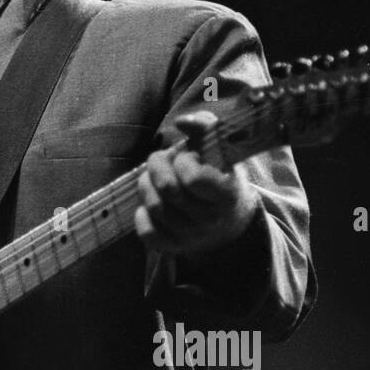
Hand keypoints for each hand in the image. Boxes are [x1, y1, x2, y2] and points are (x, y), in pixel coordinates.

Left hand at [135, 111, 259, 254]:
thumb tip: (182, 121)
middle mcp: (212, 220)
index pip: (193, 178)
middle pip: (167, 189)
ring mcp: (192, 236)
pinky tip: (152, 204)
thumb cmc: (219, 175)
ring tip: (155, 180)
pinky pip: (146, 231)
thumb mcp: (221, 149)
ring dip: (146, 186)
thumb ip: (205, 127)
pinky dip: (142, 214)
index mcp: (227, 194)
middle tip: (161, 162)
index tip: (187, 158)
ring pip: (153, 207)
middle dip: (157, 168)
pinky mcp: (174, 247)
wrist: (227, 219)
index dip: (183, 161)